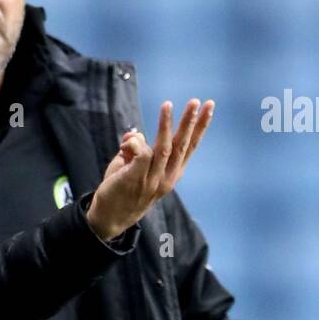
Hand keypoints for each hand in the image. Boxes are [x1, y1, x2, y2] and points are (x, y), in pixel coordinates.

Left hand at [86, 98, 212, 240]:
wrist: (109, 218)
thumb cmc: (123, 189)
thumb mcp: (132, 165)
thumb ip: (135, 148)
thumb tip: (134, 134)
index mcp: (172, 174)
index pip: (189, 147)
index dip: (200, 127)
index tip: (209, 107)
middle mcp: (167, 178)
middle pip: (181, 145)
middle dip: (190, 122)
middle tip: (197, 102)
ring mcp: (152, 180)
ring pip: (164, 147)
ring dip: (166, 125)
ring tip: (167, 105)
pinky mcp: (135, 180)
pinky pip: (142, 155)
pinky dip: (137, 143)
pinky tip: (129, 140)